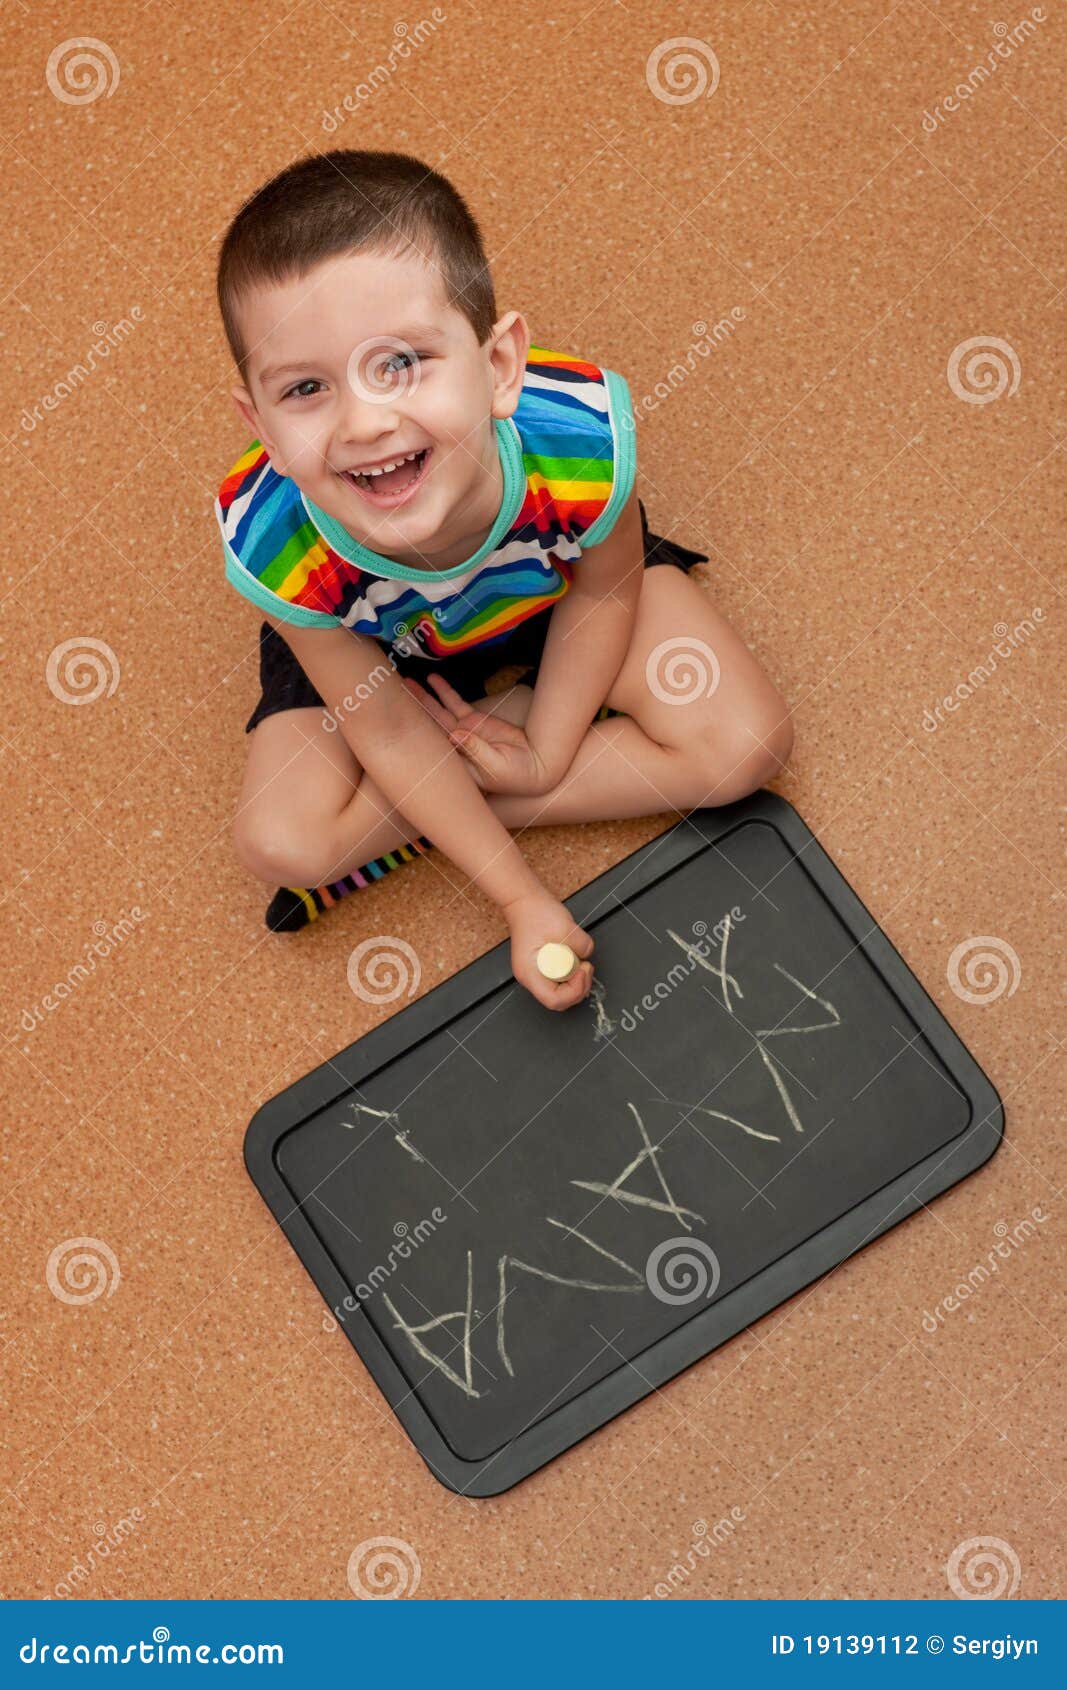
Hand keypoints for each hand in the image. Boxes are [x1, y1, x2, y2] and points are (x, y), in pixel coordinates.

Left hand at [401, 672, 553, 794]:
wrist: (534, 765)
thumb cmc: (515, 774)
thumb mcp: (496, 766)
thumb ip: (476, 749)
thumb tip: (455, 734)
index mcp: (451, 765)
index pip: (425, 748)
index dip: (409, 736)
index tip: (393, 723)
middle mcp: (451, 747)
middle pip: (425, 726)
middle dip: (408, 711)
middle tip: (389, 694)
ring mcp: (461, 732)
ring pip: (436, 711)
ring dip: (421, 697)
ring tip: (405, 682)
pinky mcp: (473, 720)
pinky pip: (454, 703)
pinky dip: (443, 691)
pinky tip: (432, 680)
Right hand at [503, 889, 594, 1011]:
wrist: (524, 900)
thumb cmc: (535, 912)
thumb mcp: (566, 928)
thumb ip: (582, 945)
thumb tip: (587, 955)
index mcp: (530, 972)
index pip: (554, 1000)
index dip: (575, 991)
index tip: (583, 971)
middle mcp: (529, 976)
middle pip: (558, 1000)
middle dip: (578, 987)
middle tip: (586, 967)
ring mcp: (534, 972)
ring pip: (559, 992)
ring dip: (575, 981)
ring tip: (580, 962)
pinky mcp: (541, 966)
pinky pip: (558, 980)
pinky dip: (570, 974)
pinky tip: (573, 959)